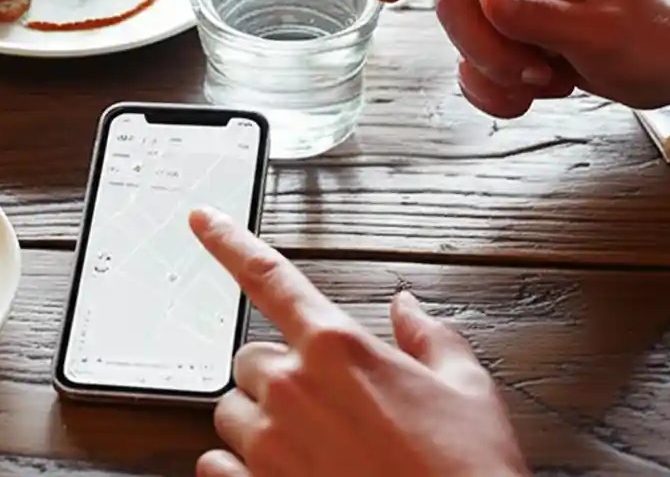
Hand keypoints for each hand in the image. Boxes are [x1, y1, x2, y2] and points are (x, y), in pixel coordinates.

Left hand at [188, 207, 527, 476]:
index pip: (269, 276)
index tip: (202, 218)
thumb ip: (431, 337)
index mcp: (338, 347)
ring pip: (230, 412)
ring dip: (258, 424)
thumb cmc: (465, 471)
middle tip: (325, 409)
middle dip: (279, 377)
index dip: (228, 241)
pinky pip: (212, 464)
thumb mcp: (467, 390)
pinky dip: (235, 469)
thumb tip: (409, 306)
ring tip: (314, 451)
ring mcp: (268, 442)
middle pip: (250, 359)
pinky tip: (280, 476)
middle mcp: (293, 387)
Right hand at [375, 0, 669, 117]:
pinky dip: (498, 94)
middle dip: (487, 51)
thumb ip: (538, 16)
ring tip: (550, 82)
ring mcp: (513, 11)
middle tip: (536, 74)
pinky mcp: (511, 44)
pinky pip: (473, 72)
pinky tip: (537, 95)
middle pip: (455, 7)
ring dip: (499, 76)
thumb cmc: (653, 41)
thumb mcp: (599, 32)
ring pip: (463, 46)